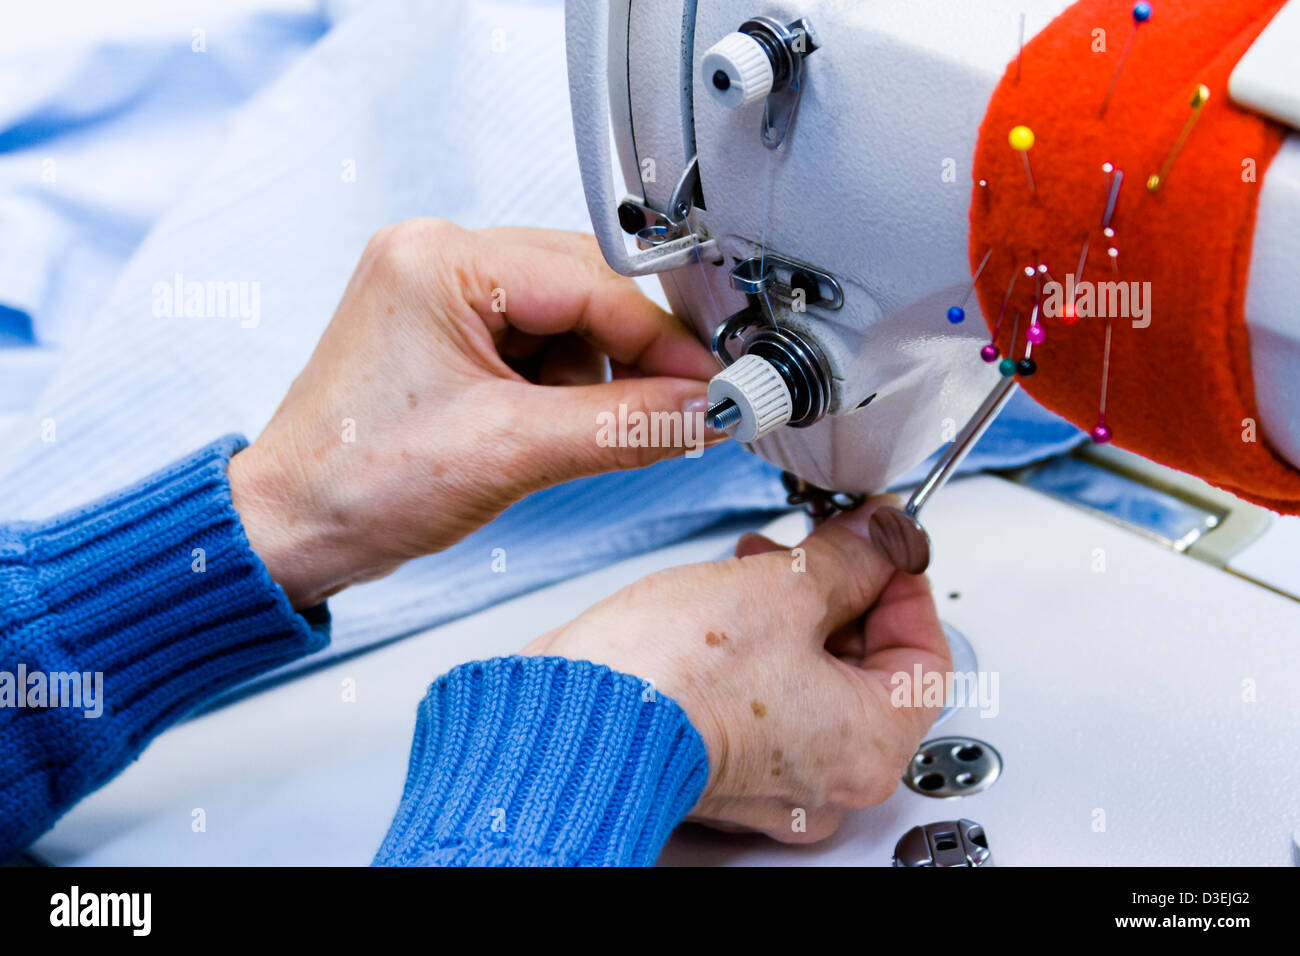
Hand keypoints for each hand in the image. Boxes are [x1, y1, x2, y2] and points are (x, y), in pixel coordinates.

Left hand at [229, 220, 721, 607]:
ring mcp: (438, 293)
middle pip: (585, 292)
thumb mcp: (512, 452)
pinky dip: (562, 389)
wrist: (289, 529)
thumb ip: (626, 426)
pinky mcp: (444, 332)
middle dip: (630, 358)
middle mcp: (437, 259)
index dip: (662, 341)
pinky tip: (543, 431)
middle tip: (679, 410)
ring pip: (567, 320)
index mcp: (440, 261)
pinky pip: (536, 344)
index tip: (713, 385)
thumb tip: (707, 411)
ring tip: (562, 437)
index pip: (592, 284)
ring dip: (593, 378)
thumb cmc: (354, 484)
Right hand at [523, 498, 952, 842]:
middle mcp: (827, 781)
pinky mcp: (723, 765)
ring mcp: (772, 780)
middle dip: (846, 594)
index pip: (927, 658)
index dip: (906, 586)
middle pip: (871, 671)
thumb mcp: (783, 587)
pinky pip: (768, 704)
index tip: (883, 545)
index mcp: (868, 749)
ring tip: (763, 567)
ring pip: (815, 683)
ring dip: (799, 616)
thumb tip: (879, 535)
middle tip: (822, 547)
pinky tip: (729, 607)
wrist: (575, 712)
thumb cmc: (670, 679)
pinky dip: (761, 652)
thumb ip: (848, 556)